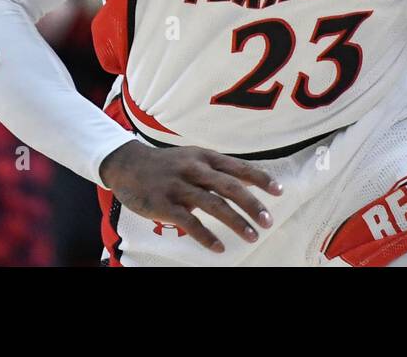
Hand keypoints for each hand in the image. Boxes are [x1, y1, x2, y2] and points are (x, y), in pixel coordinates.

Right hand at [99, 141, 282, 252]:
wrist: (127, 164)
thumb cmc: (167, 164)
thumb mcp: (193, 158)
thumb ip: (216, 170)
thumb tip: (247, 183)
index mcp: (204, 157)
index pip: (238, 167)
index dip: (259, 179)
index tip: (279, 191)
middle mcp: (194, 169)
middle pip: (229, 187)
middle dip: (252, 204)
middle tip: (268, 221)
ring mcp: (178, 186)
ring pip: (213, 205)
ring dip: (235, 222)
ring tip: (252, 236)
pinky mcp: (163, 204)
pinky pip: (189, 222)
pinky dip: (206, 236)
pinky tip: (218, 248)